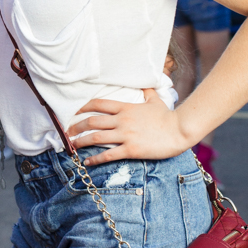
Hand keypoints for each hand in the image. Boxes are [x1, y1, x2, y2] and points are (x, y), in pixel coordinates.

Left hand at [66, 88, 185, 165]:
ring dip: (81, 141)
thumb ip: (147, 92)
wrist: (179, 130)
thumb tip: (145, 84)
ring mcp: (126, 135)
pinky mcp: (131, 150)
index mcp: (126, 107)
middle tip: (68, 131)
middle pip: (92, 121)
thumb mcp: (155, 101)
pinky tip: (87, 162)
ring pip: (96, 137)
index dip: (83, 107)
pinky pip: (108, 155)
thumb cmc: (168, 117)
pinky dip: (95, 159)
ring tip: (72, 146)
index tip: (74, 111)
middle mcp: (122, 120)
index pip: (98, 104)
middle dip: (77, 126)